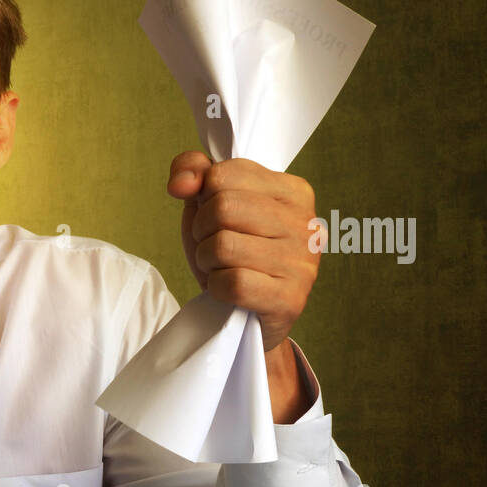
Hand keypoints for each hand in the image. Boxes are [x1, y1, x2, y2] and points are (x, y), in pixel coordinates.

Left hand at [166, 151, 319, 352]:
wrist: (248, 315)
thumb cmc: (230, 255)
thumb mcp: (209, 206)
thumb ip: (194, 171)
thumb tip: (181, 184)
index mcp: (293, 191)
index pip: (224, 175)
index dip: (203, 199)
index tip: (215, 219)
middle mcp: (305, 223)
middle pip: (222, 208)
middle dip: (201, 232)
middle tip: (214, 248)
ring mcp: (302, 263)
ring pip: (223, 245)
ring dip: (206, 261)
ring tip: (221, 268)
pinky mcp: (289, 299)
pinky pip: (231, 283)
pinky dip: (215, 287)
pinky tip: (227, 291)